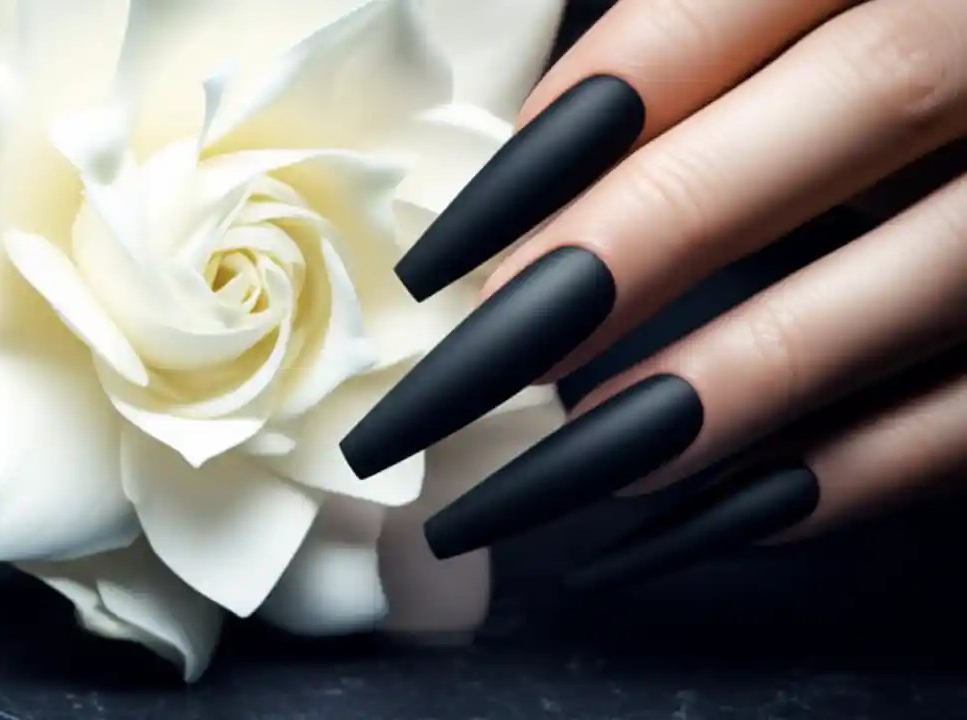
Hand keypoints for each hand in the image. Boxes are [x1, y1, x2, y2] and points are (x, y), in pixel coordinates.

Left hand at [342, 0, 966, 589]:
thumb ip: (711, 37)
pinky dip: (864, 469)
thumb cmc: (916, 30)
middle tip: (452, 387)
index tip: (446, 260)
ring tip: (560, 472)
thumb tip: (547, 159)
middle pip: (781, 153)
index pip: (688, 29)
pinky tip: (727, 513)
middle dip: (603, 273)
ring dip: (712, 396)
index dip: (552, 148)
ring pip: (891, 291)